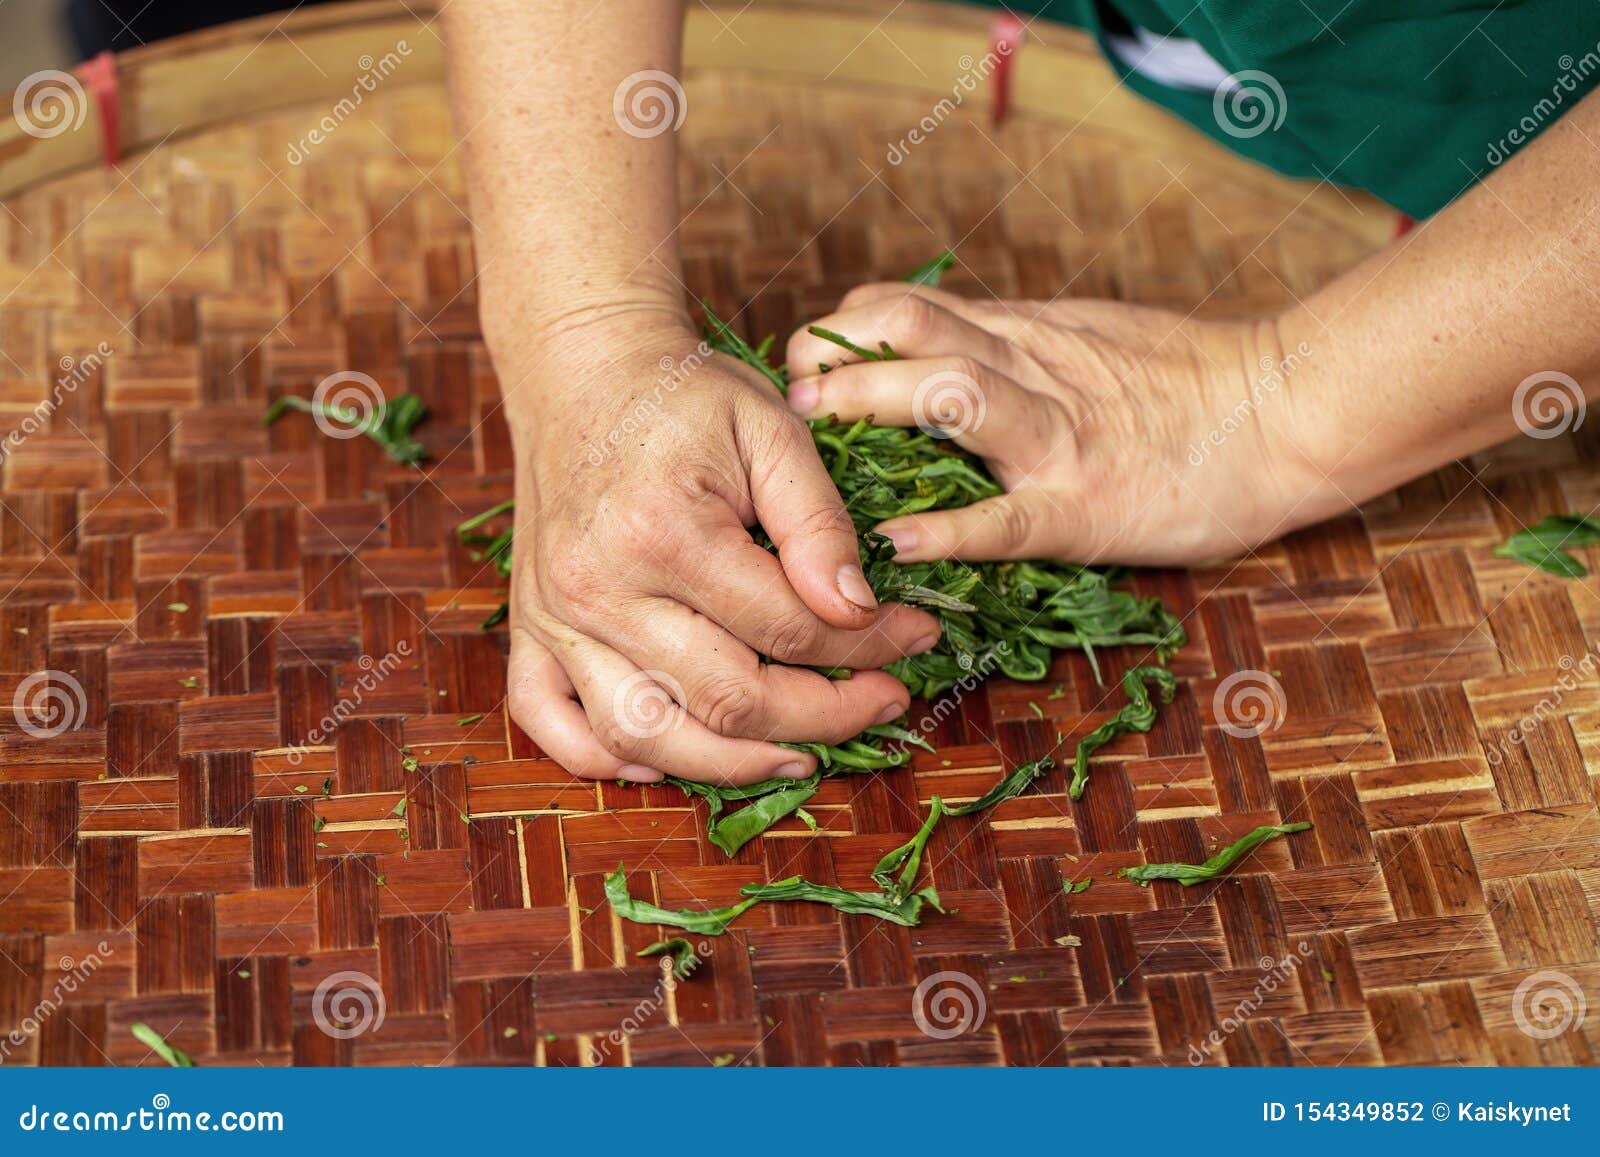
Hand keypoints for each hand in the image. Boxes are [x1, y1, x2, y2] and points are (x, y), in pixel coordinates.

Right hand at [495, 320, 940, 785]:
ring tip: (798, 756)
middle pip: (728, 699)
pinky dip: (601, 758)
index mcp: (667, 531)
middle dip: (823, 716)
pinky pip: (545, 721)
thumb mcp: (772, 429)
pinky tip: (666, 760)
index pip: (790, 628)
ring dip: (730, 764)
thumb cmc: (684, 395)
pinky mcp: (527, 625)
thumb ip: (818, 522)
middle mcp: (600, 586)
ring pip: (645, 734)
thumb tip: (858, 609)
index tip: (915, 634)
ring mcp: (554, 615)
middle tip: (883, 701)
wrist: (584, 369)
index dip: (868, 646)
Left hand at [785, 284, 1327, 567]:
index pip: (911, 306)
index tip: (805, 355)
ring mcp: (1057, 440)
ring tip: (813, 436)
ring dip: (871, 407)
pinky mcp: (1086, 509)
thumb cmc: (1191, 380)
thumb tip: (934, 345)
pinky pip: (1003, 519)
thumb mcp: (1089, 333)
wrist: (1287, 410)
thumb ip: (1014, 341)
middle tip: (787, 393)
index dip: (843, 325)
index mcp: (1026, 335)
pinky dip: (944, 531)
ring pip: (949, 398)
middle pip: (914, 333)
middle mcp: (1030, 372)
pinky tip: (892, 546)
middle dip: (835, 358)